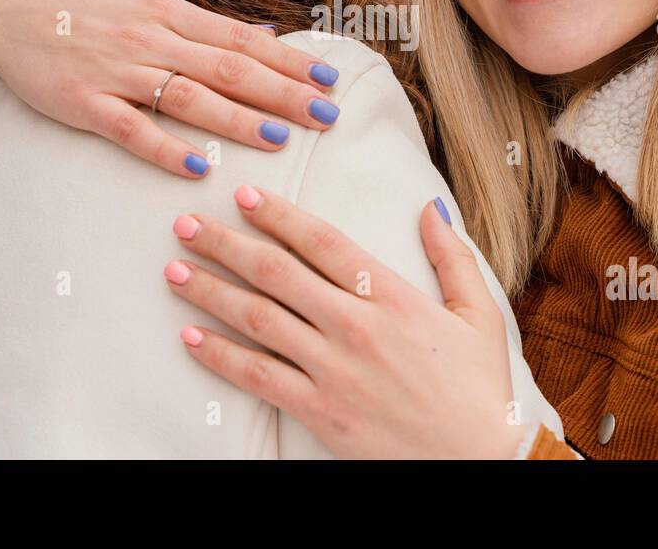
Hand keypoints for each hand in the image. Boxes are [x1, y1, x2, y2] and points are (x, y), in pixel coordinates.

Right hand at [0, 0, 343, 178]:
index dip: (288, 62)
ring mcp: (117, 73)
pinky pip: (133, 131)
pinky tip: (202, 167)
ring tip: (282, 138)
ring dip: (239, 120)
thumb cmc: (79, 2)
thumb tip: (258, 35)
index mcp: (168, 12)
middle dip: (282, 94)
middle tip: (327, 115)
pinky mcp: (84, 105)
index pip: (242, 40)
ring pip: (190, 98)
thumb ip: (198, 22)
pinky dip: (168, 149)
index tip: (328, 80)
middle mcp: (151, 40)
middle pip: (229, 69)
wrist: (2, 5)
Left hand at [163, 187, 525, 458]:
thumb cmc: (480, 388)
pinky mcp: (320, 410)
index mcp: (393, 296)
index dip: (279, 216)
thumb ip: (452, 257)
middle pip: (276, 273)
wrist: (481, 460)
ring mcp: (334, 369)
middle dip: (226, 244)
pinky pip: (258, 377)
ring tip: (176, 270)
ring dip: (211, 291)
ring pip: (258, 319)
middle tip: (187, 225)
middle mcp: (356, 326)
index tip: (246, 197)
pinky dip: (220, 356)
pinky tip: (191, 338)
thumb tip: (429, 208)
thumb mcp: (479, 315)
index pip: (322, 242)